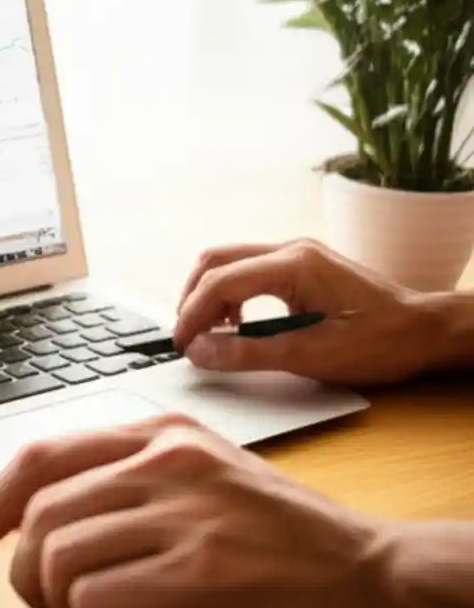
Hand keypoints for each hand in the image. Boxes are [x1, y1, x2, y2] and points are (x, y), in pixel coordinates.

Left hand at [0, 414, 393, 607]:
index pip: (34, 459)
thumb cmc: (274, 530)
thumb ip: (117, 482)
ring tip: (88, 606)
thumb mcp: (194, 474)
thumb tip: (32, 523)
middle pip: (37, 511)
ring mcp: (184, 508)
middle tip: (38, 598)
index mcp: (154, 432)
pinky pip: (98, 592)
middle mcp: (163, 459)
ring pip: (59, 552)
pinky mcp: (202, 565)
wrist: (365, 568)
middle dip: (18, 567)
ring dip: (56, 595)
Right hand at [174, 239, 449, 384]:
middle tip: (188, 337)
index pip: (220, 282)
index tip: (181, 345)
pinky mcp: (301, 267)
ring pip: (229, 264)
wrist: (426, 332)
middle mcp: (291, 250)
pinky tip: (239, 326)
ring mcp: (296, 255)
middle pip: (216, 261)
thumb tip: (200, 351)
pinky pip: (249, 272)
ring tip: (211, 335)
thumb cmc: (381, 342)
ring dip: (210, 296)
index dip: (192, 314)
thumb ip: (249, 353)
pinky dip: (231, 296)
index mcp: (294, 265)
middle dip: (192, 299)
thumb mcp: (311, 356)